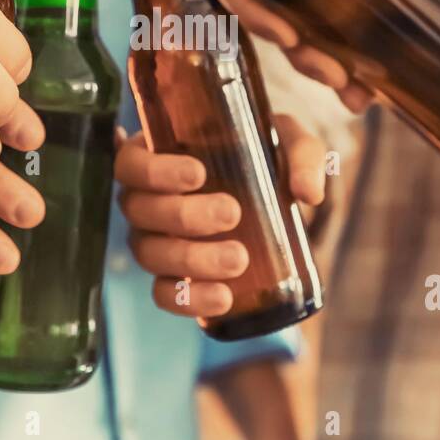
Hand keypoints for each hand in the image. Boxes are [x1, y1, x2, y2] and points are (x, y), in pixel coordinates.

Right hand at [116, 115, 325, 319]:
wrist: (269, 195)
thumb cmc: (263, 155)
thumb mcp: (285, 140)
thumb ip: (302, 155)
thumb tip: (308, 193)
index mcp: (157, 154)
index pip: (130, 162)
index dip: (155, 171)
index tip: (198, 174)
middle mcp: (145, 198)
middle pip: (139, 210)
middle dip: (184, 215)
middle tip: (232, 213)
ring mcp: (153, 240)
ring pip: (150, 253)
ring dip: (190, 259)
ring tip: (238, 259)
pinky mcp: (171, 277)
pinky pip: (163, 293)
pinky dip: (188, 299)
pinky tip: (223, 298)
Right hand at [212, 0, 439, 111]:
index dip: (250, 5)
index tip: (284, 34)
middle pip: (272, 13)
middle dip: (294, 50)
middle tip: (328, 71)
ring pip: (303, 37)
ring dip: (317, 67)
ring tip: (349, 87)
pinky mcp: (356, 10)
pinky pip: (339, 48)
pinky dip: (349, 76)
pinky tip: (365, 94)